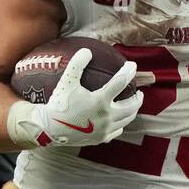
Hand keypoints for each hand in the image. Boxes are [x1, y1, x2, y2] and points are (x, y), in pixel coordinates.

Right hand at [9, 48, 142, 148]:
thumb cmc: (59, 104)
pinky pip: (116, 131)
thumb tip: (87, 51)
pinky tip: (118, 121)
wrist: (50, 129)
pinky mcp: (101, 138)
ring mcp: (105, 129)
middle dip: (137, 98)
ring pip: (127, 119)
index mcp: (100, 101)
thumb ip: (77, 64)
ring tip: (132, 105)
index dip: (128, 71)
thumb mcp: (66, 81)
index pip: (121, 82)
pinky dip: (120, 124)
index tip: (132, 66)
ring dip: (132, 111)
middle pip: (131, 106)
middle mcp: (106, 116)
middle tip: (139, 92)